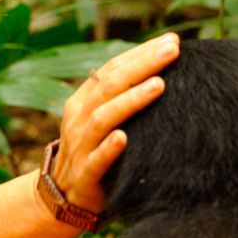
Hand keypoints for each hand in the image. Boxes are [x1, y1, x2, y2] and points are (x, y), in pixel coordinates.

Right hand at [50, 33, 179, 214]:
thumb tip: (162, 70)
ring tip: (159, 85)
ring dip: (131, 101)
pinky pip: (96, 160)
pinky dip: (109, 148)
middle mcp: (79, 118)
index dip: (141, 53)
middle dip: (143, 65)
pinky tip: (124, 138)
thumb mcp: (103, 120)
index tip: (172, 40)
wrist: (65, 198)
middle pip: (110, 85)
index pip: (112, 69)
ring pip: (103, 118)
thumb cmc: (95, 152)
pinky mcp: (85, 175)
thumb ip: (123, 98)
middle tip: (172, 50)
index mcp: (84, 101)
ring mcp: (80, 146)